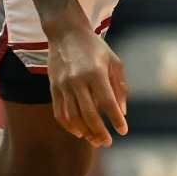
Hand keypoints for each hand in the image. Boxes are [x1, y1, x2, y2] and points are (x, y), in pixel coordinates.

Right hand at [47, 26, 128, 147]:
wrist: (66, 33)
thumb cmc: (95, 47)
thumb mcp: (114, 61)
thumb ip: (120, 86)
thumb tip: (122, 112)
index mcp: (96, 73)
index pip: (108, 102)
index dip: (116, 119)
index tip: (123, 131)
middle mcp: (78, 80)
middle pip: (89, 114)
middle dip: (99, 132)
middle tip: (107, 142)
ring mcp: (63, 85)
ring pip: (73, 116)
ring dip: (85, 132)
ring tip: (95, 140)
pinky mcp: (53, 87)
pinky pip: (59, 112)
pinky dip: (68, 125)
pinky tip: (78, 132)